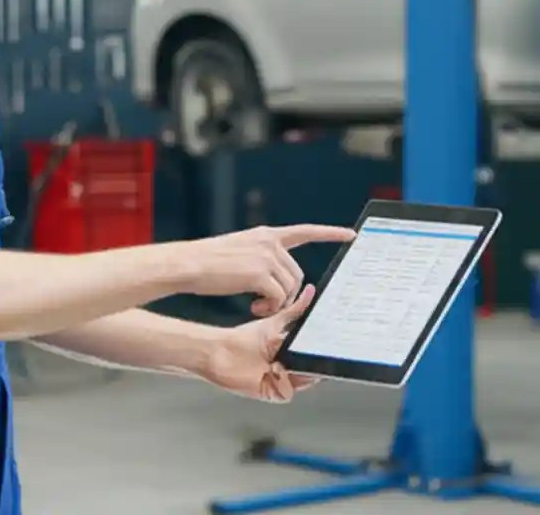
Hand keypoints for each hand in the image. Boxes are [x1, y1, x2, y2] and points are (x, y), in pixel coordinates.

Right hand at [181, 224, 354, 316]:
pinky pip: (278, 297)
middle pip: (297, 274)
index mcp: (266, 235)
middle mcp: (270, 243)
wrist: (188, 264)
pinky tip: (253, 307)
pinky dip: (270, 308)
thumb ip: (261, 259)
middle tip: (265, 305)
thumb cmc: (208, 264)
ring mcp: (266, 256)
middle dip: (287, 294)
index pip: (305, 231)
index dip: (330, 233)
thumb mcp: (239, 251)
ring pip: (290, 288)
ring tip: (257, 307)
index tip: (351, 234)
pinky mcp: (260, 273)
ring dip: (278, 304)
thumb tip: (278, 282)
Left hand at [203, 285, 320, 401]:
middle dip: (312, 364)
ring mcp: (280, 381)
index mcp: (291, 351)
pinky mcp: (271, 392)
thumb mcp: (274, 321)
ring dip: (298, 374)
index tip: (325, 346)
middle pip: (311, 370)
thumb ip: (296, 310)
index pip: (314, 355)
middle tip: (308, 355)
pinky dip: (284, 384)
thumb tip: (311, 291)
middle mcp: (288, 367)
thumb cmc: (243, 338)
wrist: (220, 352)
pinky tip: (276, 371)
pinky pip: (287, 393)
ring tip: (284, 361)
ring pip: (301, 383)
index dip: (320, 352)